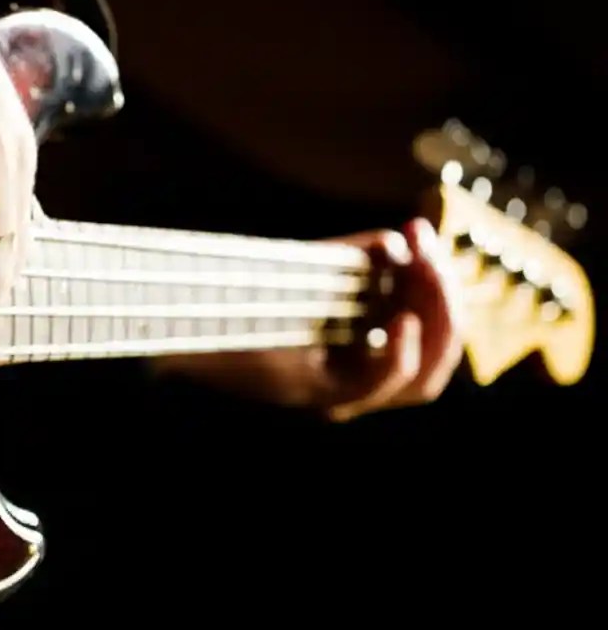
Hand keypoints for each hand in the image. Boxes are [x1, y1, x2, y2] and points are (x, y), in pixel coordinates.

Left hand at [153, 218, 464, 421]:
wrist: (183, 314)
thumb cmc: (238, 295)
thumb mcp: (311, 272)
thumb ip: (358, 259)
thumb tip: (401, 241)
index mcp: (360, 356)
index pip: (430, 338)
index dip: (439, 286)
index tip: (421, 234)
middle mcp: (355, 383)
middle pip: (436, 360)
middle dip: (445, 301)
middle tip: (430, 254)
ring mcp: (338, 395)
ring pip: (420, 379)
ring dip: (433, 323)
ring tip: (425, 275)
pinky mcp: (314, 395)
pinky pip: (376, 386)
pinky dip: (397, 355)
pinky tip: (399, 319)